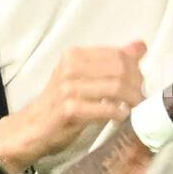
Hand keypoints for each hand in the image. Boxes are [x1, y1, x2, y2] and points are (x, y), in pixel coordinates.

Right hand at [0, 42, 146, 173]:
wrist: (32, 127)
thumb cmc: (60, 103)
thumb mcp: (83, 77)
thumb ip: (111, 62)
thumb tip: (140, 46)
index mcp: (75, 55)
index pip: (117, 55)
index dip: (135, 70)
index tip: (140, 84)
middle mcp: (71, 67)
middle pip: (120, 70)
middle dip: (137, 85)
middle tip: (141, 99)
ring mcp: (68, 88)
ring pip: (115, 88)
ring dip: (131, 100)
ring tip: (135, 108)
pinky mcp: (69, 110)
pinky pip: (104, 109)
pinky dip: (118, 113)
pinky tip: (121, 117)